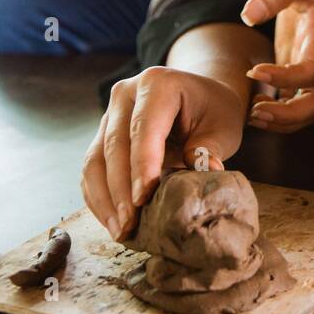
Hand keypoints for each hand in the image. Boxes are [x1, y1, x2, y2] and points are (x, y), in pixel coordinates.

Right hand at [81, 67, 245, 240]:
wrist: (200, 96)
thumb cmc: (214, 112)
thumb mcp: (223, 126)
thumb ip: (210, 148)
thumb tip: (204, 172)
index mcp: (157, 83)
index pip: (144, 127)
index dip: (142, 165)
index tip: (143, 198)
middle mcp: (125, 94)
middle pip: (114, 145)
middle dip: (120, 189)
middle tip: (129, 224)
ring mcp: (109, 113)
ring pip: (95, 160)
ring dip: (104, 199)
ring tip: (119, 230)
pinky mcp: (102, 134)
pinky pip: (91, 169)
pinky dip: (98, 197)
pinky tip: (111, 221)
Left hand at [240, 0, 313, 133]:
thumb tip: (249, 16)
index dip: (287, 79)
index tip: (255, 70)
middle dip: (288, 116)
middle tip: (253, 112)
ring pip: (311, 109)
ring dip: (284, 121)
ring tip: (250, 114)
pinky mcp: (304, 68)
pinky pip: (298, 101)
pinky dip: (279, 112)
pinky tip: (253, 104)